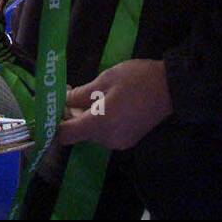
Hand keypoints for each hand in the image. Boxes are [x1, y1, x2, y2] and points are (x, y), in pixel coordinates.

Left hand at [56, 59, 171, 149]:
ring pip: (92, 132)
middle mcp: (108, 140)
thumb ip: (81, 94)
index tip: (49, 110)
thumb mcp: (105, 80)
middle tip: (68, 91)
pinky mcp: (128, 139)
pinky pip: (105, 132)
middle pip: (78, 133)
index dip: (53, 124)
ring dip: (85, 116)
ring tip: (87, 93)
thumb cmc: (137, 79)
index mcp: (100, 125)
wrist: (172, 87)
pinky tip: (103, 102)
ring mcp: (120, 142)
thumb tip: (63, 101)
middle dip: (70, 114)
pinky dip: (98, 120)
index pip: (65, 135)